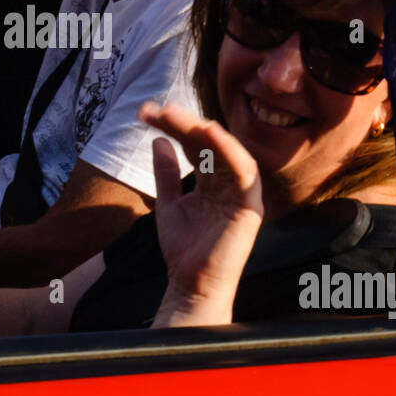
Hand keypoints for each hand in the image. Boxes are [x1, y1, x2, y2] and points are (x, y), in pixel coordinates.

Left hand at [139, 102, 262, 326]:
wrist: (191, 286)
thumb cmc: (184, 249)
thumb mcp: (168, 203)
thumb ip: (166, 174)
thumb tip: (158, 141)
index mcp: (211, 181)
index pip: (193, 145)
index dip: (172, 127)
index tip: (145, 114)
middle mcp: (228, 182)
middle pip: (208, 143)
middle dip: (182, 122)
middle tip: (156, 109)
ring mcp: (240, 192)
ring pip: (226, 150)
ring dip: (201, 129)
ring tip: (175, 115)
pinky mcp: (250, 205)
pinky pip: (245, 171)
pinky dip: (229, 149)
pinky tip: (209, 133)